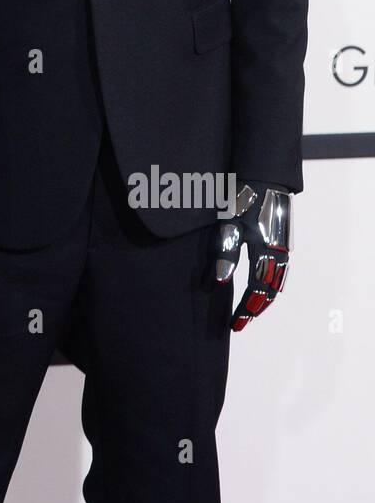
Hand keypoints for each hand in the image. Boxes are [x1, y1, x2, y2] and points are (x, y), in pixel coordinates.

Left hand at [214, 183, 290, 330]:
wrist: (265, 177)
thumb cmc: (244, 198)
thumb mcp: (229, 225)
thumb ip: (226, 253)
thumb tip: (219, 282)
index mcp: (266, 251)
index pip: (256, 290)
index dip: (245, 309)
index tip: (234, 325)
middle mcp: (279, 253)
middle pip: (270, 291)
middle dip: (254, 309)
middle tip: (239, 324)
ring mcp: (283, 247)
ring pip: (277, 283)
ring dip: (264, 300)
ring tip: (250, 311)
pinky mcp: (281, 241)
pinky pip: (280, 271)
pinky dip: (272, 285)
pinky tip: (264, 288)